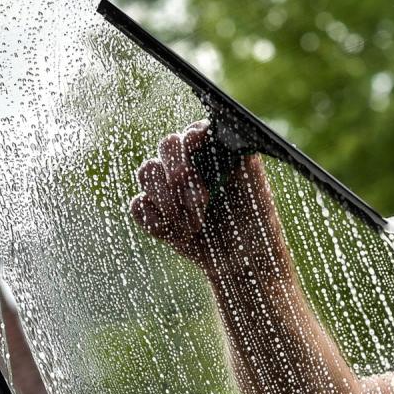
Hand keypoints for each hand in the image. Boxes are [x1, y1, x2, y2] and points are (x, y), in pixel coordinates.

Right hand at [129, 121, 273, 271]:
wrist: (242, 261)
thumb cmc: (255, 222)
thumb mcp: (255, 187)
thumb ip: (239, 157)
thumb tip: (219, 133)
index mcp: (212, 153)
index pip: (194, 132)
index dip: (190, 138)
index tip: (194, 145)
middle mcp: (188, 164)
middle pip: (166, 146)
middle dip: (178, 169)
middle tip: (197, 195)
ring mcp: (167, 187)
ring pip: (146, 172)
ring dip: (170, 200)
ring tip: (196, 223)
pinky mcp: (154, 211)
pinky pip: (137, 206)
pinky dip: (156, 220)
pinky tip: (179, 233)